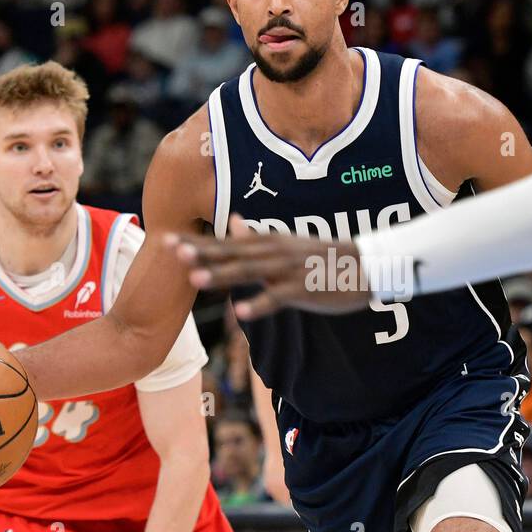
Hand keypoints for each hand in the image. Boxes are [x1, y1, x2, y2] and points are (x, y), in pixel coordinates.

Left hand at [167, 215, 370, 319]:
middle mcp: (274, 252)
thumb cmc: (323, 257)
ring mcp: (288, 270)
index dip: (197, 242)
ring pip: (250, 272)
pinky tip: (239, 312)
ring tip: (196, 278)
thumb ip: (256, 235)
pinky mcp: (303, 289)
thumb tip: (232, 220)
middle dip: (202, 252)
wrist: (364, 266)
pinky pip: (277, 298)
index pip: (225, 242)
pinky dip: (259, 304)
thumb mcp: (287, 242)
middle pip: (232, 253)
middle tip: (172, 251)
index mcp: (267, 243)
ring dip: (222, 274)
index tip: (167, 240)